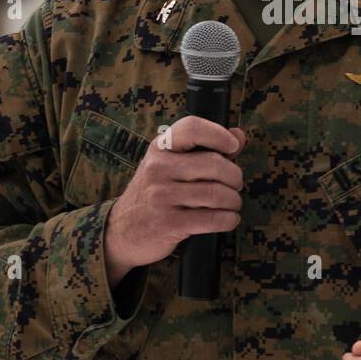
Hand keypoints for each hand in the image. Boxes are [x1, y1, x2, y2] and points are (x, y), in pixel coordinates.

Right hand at [104, 116, 246, 285]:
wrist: (121, 231)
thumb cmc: (154, 194)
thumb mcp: (170, 165)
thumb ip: (206, 149)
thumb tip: (239, 135)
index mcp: (160, 148)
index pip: (192, 128)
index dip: (219, 134)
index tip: (233, 146)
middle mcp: (158, 168)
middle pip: (213, 164)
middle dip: (234, 176)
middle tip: (235, 185)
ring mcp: (161, 196)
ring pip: (216, 193)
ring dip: (233, 201)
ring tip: (232, 203)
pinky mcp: (168, 224)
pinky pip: (212, 219)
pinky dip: (229, 220)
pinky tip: (229, 219)